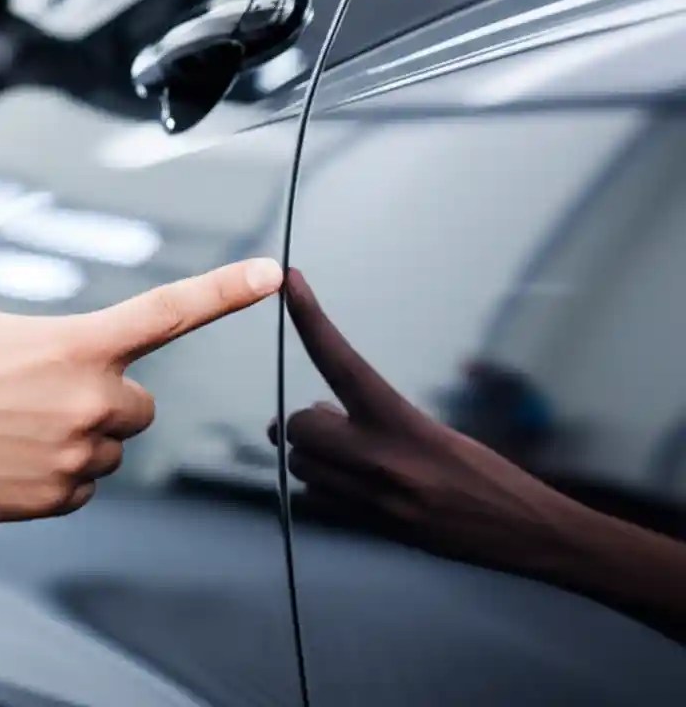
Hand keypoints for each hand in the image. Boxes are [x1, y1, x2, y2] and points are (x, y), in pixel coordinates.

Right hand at [0, 258, 283, 525]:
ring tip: (7, 433)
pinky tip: (3, 463)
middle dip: (105, 404)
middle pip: (140, 408)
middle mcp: (88, 400)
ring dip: (76, 442)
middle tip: (43, 402)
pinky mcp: (54, 498)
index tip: (272, 275)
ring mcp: (74, 454)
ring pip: (108, 450)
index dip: (226, 292)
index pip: (168, 313)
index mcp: (76, 345)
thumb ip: (60, 347)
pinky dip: (54, 477)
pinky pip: (81, 485)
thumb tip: (84, 372)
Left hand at [273, 270, 590, 569]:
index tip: (289, 280)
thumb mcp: (432, 432)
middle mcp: (380, 457)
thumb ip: (374, 420)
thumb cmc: (487, 477)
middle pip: (298, 424)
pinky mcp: (367, 528)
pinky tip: (358, 491)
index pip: (341, 360)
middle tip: (328, 426)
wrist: (523, 532)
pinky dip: (323, 491)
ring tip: (353, 463)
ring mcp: (370, 496)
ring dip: (313, 459)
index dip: (311, 319)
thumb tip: (317, 413)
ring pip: (300, 465)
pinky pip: (314, 501)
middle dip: (303, 424)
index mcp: (402, 420)